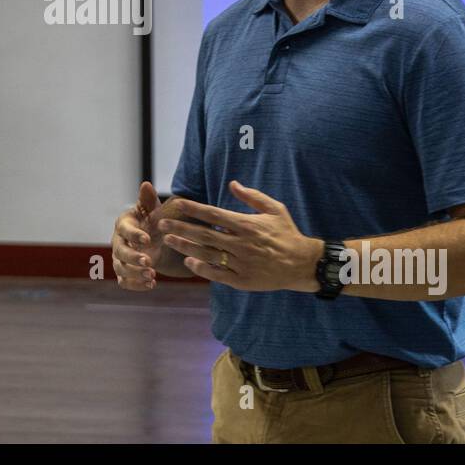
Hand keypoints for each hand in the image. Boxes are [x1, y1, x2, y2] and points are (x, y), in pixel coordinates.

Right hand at [111, 181, 165, 291]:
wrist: (151, 236)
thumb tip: (146, 184)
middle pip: (120, 252)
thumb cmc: (150, 219)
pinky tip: (152, 285)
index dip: (135, 235)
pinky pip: (124, 282)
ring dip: (135, 274)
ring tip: (152, 276)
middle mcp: (117, 242)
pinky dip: (136, 285)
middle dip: (133, 258)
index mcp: (123, 225)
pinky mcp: (124, 272)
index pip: (125, 230)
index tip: (148, 239)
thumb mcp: (151, 209)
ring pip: (121, 269)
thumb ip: (148, 199)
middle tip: (149, 262)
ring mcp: (119, 258)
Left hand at [160, 180, 322, 291]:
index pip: (214, 215)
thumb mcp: (274, 209)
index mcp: (247, 225)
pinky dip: (202, 268)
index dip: (194, 209)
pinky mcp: (243, 281)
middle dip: (181, 228)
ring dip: (186, 247)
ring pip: (207, 254)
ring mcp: (241, 263)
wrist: (302, 263)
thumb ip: (252, 196)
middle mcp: (241, 244)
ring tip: (169, 241)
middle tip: (162, 224)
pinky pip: (217, 274)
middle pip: (204, 234)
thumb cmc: (287, 233)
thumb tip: (232, 183)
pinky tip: (189, 262)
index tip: (177, 203)